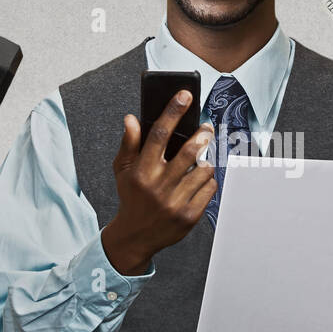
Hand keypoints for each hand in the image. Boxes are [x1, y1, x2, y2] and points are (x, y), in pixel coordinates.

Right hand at [100, 90, 216, 274]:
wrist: (136, 236)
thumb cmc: (132, 197)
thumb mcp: (122, 170)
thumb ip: (129, 144)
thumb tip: (131, 118)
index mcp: (141, 171)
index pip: (159, 134)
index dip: (173, 111)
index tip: (185, 95)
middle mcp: (158, 186)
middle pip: (189, 152)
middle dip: (202, 135)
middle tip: (207, 128)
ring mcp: (175, 202)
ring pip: (204, 170)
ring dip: (205, 162)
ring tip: (199, 163)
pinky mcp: (189, 216)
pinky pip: (210, 189)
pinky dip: (208, 182)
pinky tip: (199, 182)